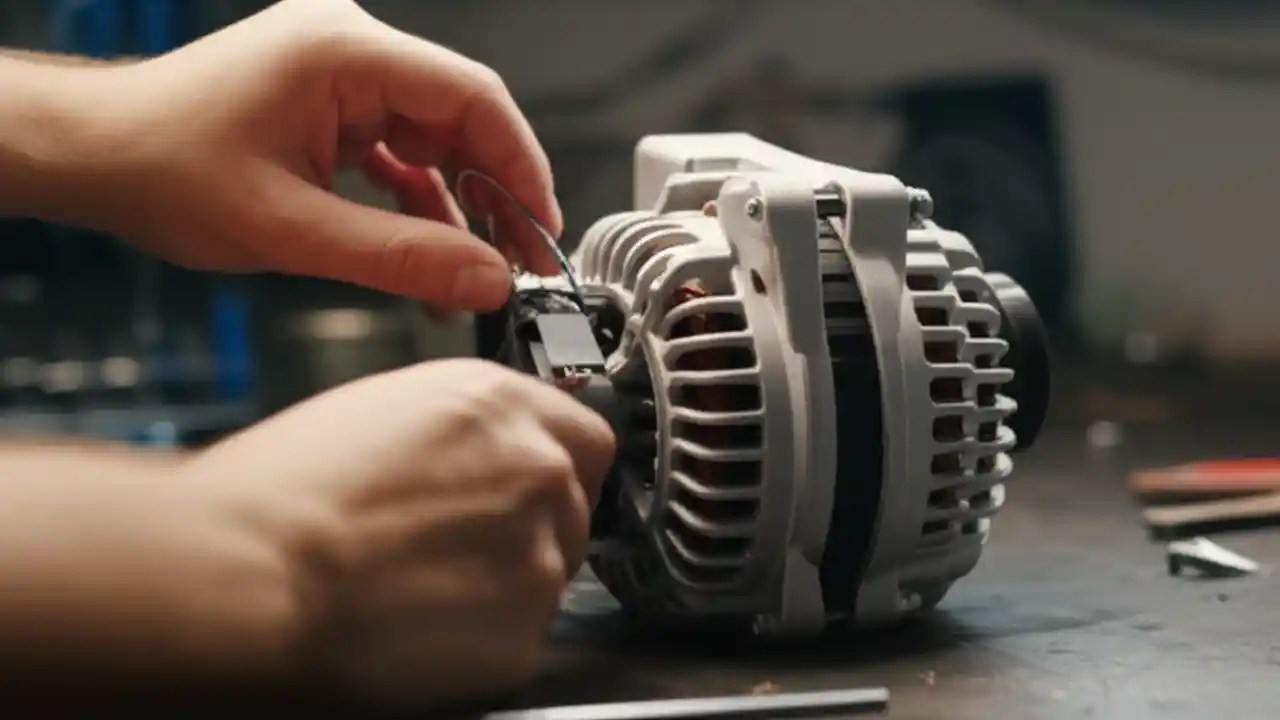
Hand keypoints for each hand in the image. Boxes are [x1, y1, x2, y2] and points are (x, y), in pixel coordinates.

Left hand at [26, 0, 561, 309]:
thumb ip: (400, 257)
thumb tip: (485, 280)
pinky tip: (434, 247)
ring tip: (483, 264)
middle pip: (461, 116)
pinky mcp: (329, 104)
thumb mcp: (291, 228)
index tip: (544, 225)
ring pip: (434, 137)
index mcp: (344, 52)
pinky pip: (398, 149)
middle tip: (523, 259)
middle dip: (496, 192)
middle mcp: (349, 49)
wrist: (91, 156)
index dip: (521, 165)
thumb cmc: (160, 167)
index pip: (472, 96)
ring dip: (460, 203)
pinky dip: (418, 200)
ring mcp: (339, 75)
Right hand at [184, 359, 614, 705]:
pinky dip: (482, 638)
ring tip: (421, 586)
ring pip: (550, 572)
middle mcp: (536, 471)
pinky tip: (420, 625)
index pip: (586, 436)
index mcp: (499, 404)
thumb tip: (481, 450)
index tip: (531, 485)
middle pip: (572, 505)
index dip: (554, 465)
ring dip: (505, 581)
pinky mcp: (523, 636)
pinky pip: (521, 635)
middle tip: (455, 545)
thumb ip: (462, 427)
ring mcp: (539, 556)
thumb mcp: (381, 411)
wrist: (248, 575)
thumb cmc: (280, 494)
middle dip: (528, 525)